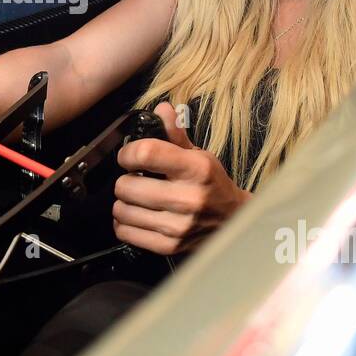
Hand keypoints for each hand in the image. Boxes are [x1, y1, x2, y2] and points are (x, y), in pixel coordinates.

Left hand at [112, 102, 249, 255]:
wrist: (232, 222)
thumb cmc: (212, 185)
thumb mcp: (199, 155)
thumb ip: (176, 134)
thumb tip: (162, 109)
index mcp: (196, 169)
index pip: (145, 154)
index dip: (128, 153)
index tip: (129, 156)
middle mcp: (188, 199)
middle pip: (127, 185)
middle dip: (125, 179)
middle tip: (135, 179)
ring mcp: (178, 226)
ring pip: (122, 210)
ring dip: (123, 202)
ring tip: (136, 198)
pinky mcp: (169, 246)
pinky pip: (125, 232)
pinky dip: (124, 223)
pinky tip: (136, 216)